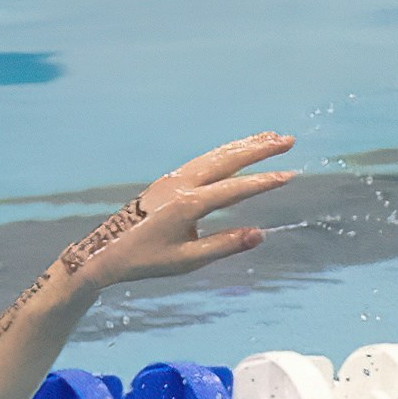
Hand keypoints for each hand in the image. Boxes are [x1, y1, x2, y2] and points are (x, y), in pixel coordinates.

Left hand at [32, 131, 296, 310]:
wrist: (106, 252)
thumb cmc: (147, 260)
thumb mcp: (188, 260)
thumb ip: (225, 245)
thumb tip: (260, 234)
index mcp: (188, 205)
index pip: (234, 189)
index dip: (264, 182)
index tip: (290, 175)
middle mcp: (182, 185)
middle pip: (227, 160)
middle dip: (259, 149)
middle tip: (289, 140)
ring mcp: (174, 179)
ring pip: (216, 155)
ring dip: (245, 145)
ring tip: (272, 137)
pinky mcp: (169, 180)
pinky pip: (204, 159)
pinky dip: (225, 152)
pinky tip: (239, 149)